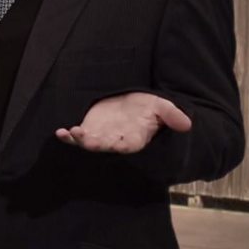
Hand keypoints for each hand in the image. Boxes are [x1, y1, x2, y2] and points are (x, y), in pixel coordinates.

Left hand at [55, 92, 191, 153]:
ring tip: (72, 132)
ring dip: (80, 140)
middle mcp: (116, 141)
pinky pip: (76, 136)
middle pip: (106, 145)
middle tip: (89, 141)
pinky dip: (68, 136)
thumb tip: (188, 124)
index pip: (130, 145)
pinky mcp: (88, 129)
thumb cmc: (148, 107)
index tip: (119, 145)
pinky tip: (60, 132)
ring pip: (89, 142)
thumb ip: (172, 115)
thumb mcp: (161, 107)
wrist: (131, 103)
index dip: (123, 145)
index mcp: (135, 138)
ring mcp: (100, 137)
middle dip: (97, 144)